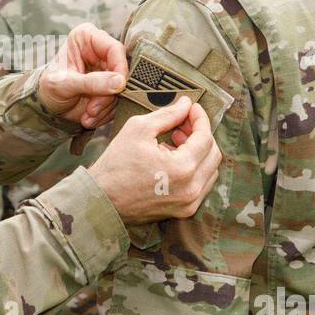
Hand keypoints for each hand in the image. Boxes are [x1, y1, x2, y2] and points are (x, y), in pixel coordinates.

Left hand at [37, 23, 126, 128]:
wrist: (46, 105)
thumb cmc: (49, 87)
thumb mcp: (65, 84)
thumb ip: (91, 82)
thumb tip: (120, 82)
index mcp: (86, 37)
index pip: (114, 49)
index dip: (119, 69)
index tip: (117, 89)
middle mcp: (99, 50)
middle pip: (120, 71)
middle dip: (107, 96)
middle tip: (91, 110)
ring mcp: (107, 69)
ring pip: (121, 88)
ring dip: (106, 107)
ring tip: (87, 115)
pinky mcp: (111, 86)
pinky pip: (119, 100)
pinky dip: (106, 112)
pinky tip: (90, 117)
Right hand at [88, 95, 221, 224]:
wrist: (102, 200)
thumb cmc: (115, 165)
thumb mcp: (138, 129)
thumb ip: (167, 114)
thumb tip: (186, 104)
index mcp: (183, 168)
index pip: (205, 137)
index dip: (200, 118)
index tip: (191, 108)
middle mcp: (192, 188)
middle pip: (213, 153)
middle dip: (201, 134)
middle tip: (182, 124)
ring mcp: (189, 202)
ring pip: (209, 170)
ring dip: (198, 152)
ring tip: (175, 141)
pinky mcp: (183, 210)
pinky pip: (201, 185)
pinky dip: (193, 169)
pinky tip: (172, 160)